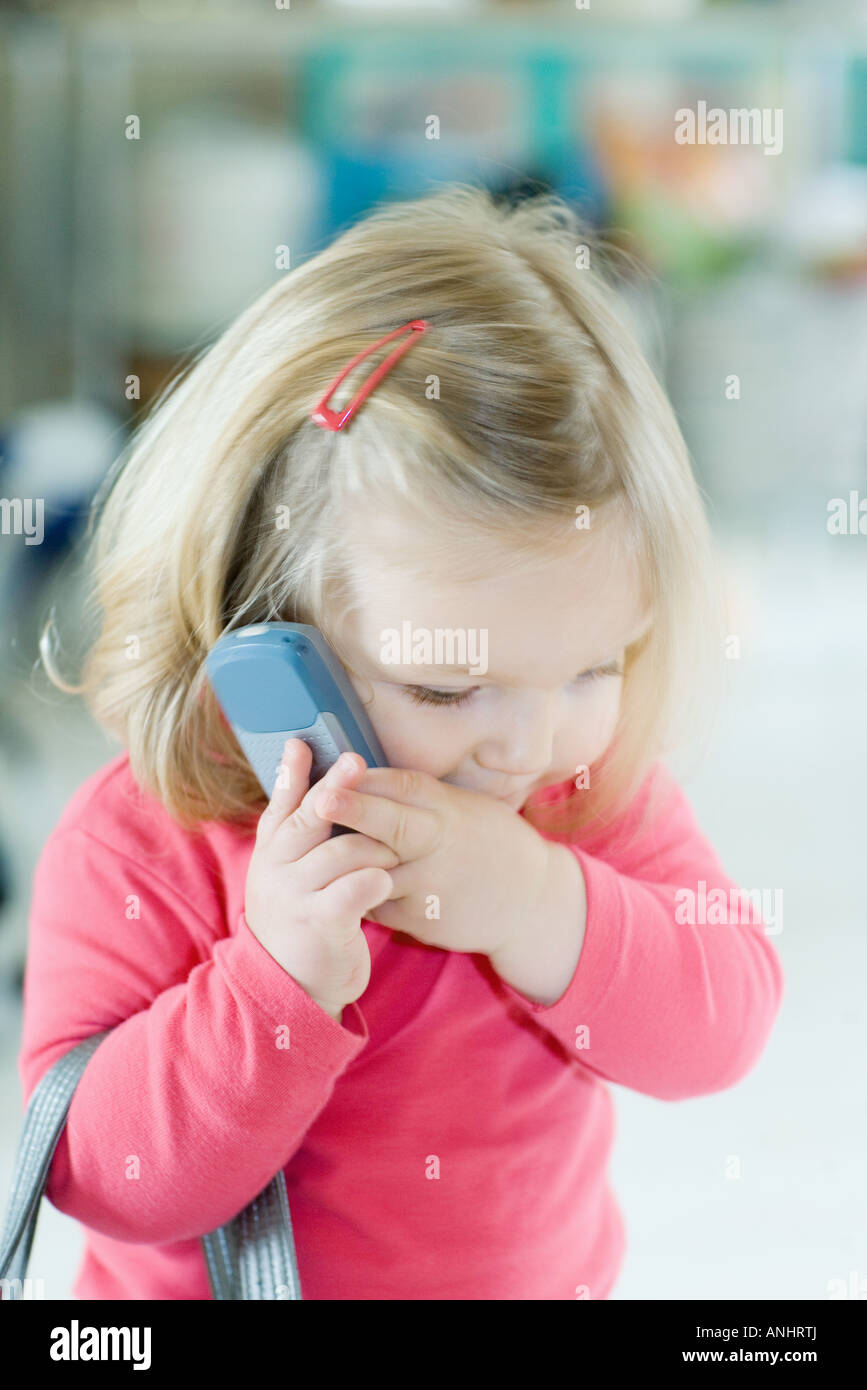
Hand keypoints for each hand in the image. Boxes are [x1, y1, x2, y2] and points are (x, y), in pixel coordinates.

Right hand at [244, 740, 398, 1017]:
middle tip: (357, 762)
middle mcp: (276, 870)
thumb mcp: (290, 877)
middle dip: (335, 788)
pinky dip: (377, 879)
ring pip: (343, 851)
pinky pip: (358, 886)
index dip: (290, 774)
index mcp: (270, 854)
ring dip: (375, 847)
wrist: (290, 989)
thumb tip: (309, 785)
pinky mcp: (323, 922)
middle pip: (308, 818)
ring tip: (393, 853)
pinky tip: (386, 883)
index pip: (279, 806)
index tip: (301, 742)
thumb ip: (300, 836)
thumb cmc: (302, 922)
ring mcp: (296, 896)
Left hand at [312, 766, 550, 958]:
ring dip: (345, 861)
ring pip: (378, 869)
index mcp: (447, 808)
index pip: (403, 786)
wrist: (530, 900)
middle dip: (356, 810)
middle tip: (321, 800)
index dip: (366, 778)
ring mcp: (431, 882)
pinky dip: (357, 893)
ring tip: (312, 853)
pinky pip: (377, 903)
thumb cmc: (487, 843)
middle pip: (393, 823)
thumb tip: (361, 775)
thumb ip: (419, 797)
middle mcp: (440, 842)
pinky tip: (341, 886)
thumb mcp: (463, 808)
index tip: (334, 768)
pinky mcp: (422, 917)